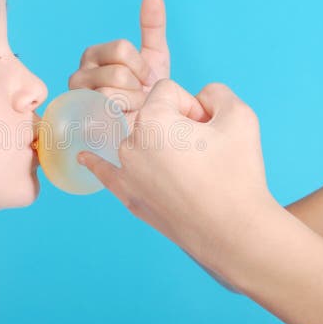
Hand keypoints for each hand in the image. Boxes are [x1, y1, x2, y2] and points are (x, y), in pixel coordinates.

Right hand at [68, 0, 170, 127]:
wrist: (146, 128)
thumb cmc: (147, 93)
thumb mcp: (153, 56)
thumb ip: (152, 25)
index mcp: (94, 54)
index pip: (121, 50)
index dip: (143, 67)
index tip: (147, 79)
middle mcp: (79, 74)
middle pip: (117, 73)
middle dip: (138, 88)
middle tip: (139, 97)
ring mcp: (77, 100)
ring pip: (111, 95)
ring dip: (132, 106)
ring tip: (132, 111)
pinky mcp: (80, 124)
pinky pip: (106, 118)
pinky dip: (123, 120)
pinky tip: (125, 121)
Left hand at [77, 79, 280, 289]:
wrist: (232, 232)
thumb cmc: (237, 173)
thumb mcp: (240, 116)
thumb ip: (216, 92)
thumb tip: (200, 98)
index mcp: (152, 119)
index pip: (167, 91)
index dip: (192, 106)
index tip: (209, 129)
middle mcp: (130, 143)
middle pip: (151, 116)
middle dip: (176, 125)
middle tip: (203, 152)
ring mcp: (125, 172)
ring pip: (138, 141)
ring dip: (157, 144)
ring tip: (187, 168)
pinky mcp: (128, 196)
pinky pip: (105, 171)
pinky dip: (95, 162)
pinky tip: (82, 157)